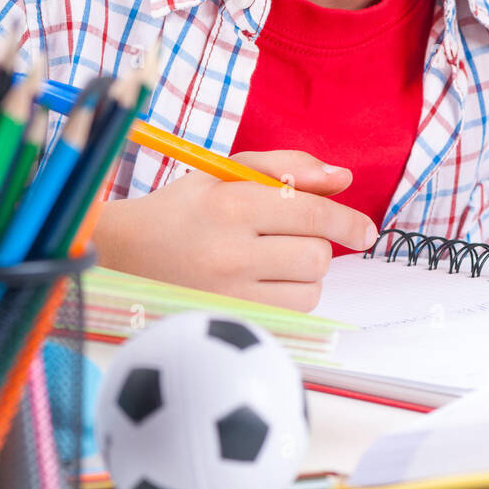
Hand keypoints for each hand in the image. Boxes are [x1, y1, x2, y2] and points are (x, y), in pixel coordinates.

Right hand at [92, 149, 372, 310]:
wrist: (121, 255)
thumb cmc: (182, 208)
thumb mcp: (225, 173)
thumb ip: (287, 167)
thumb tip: (342, 177)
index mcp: (230, 205)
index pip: (310, 212)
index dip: (347, 220)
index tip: (366, 230)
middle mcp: (229, 252)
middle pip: (316, 256)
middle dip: (319, 244)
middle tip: (292, 236)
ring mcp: (227, 294)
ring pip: (309, 290)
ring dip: (305, 274)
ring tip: (272, 260)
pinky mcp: (227, 321)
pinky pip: (291, 315)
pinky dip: (290, 298)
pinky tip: (265, 284)